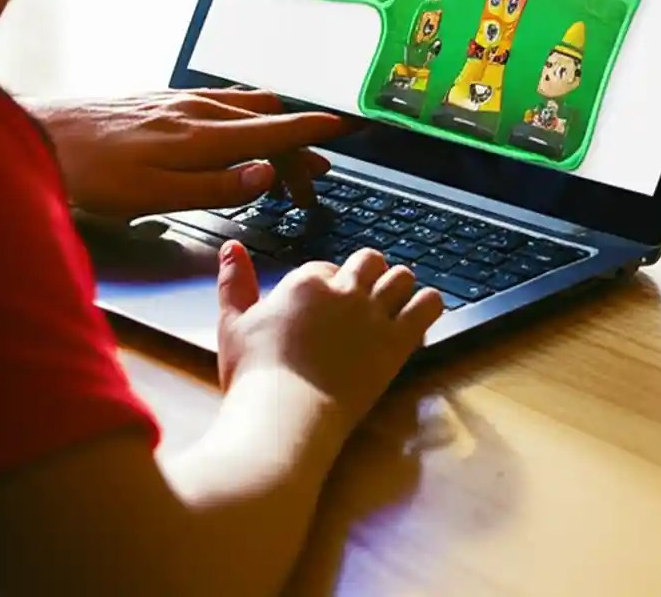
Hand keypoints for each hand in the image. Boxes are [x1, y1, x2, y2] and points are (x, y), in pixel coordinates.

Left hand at [23, 89, 356, 218]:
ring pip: (243, 106)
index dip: (312, 133)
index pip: (273, 130)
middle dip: (297, 147)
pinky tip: (238, 120)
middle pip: (266, 121)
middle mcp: (194, 111)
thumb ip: (217, 186)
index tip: (345, 130)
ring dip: (273, 128)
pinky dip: (243, 114)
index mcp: (201, 137)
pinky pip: (218, 101)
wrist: (39, 138)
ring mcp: (176, 101)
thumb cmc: (92, 176)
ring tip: (289, 149)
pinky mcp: (159, 100)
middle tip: (312, 180)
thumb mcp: (156, 197)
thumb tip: (267, 173)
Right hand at [215, 241, 444, 433]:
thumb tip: (232, 247)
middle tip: (361, 296)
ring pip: (402, 277)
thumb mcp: (233, 323)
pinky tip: (419, 313)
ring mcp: (373, 316)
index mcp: (305, 284)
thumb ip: (233, 281)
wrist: (284, 415)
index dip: (327, 283)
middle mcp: (343, 292)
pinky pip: (428, 306)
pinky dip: (427, 304)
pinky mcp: (396, 343)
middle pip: (369, 261)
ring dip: (398, 285)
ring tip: (392, 302)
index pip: (326, 267)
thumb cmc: (255, 374)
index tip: (323, 306)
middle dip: (367, 273)